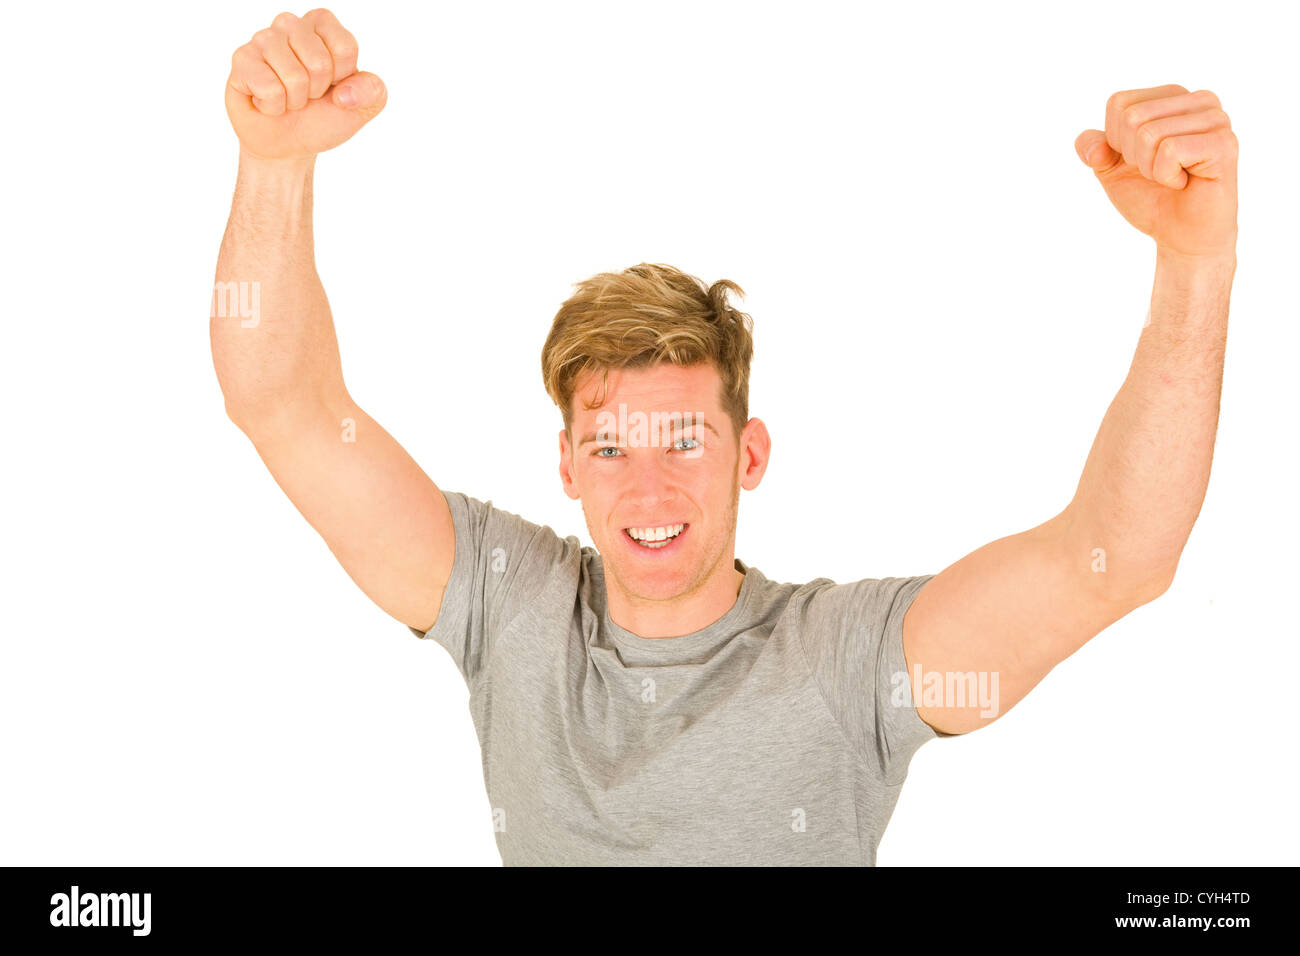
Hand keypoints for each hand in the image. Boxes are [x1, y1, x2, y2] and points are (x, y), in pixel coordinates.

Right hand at [225, 9, 386, 160]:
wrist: (290, 144)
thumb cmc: (323, 116)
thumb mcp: (361, 107)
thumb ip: (373, 91)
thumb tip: (344, 94)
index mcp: (323, 25)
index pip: (345, 48)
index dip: (342, 78)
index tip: (333, 85)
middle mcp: (291, 25)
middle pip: (318, 62)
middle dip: (316, 91)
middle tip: (307, 94)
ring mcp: (263, 39)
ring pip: (293, 76)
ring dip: (295, 100)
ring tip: (288, 97)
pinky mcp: (242, 58)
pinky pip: (268, 88)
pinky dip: (273, 107)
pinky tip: (267, 101)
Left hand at [1075, 85, 1237, 261]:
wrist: (1182, 236)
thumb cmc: (1151, 196)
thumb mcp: (1110, 169)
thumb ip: (1092, 148)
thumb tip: (1094, 149)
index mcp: (1172, 96)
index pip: (1119, 103)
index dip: (1115, 142)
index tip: (1141, 160)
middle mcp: (1199, 100)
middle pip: (1131, 117)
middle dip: (1133, 157)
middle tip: (1158, 172)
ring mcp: (1216, 119)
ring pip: (1149, 134)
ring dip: (1150, 169)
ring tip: (1174, 177)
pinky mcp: (1224, 143)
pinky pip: (1170, 151)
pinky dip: (1166, 176)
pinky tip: (1186, 182)